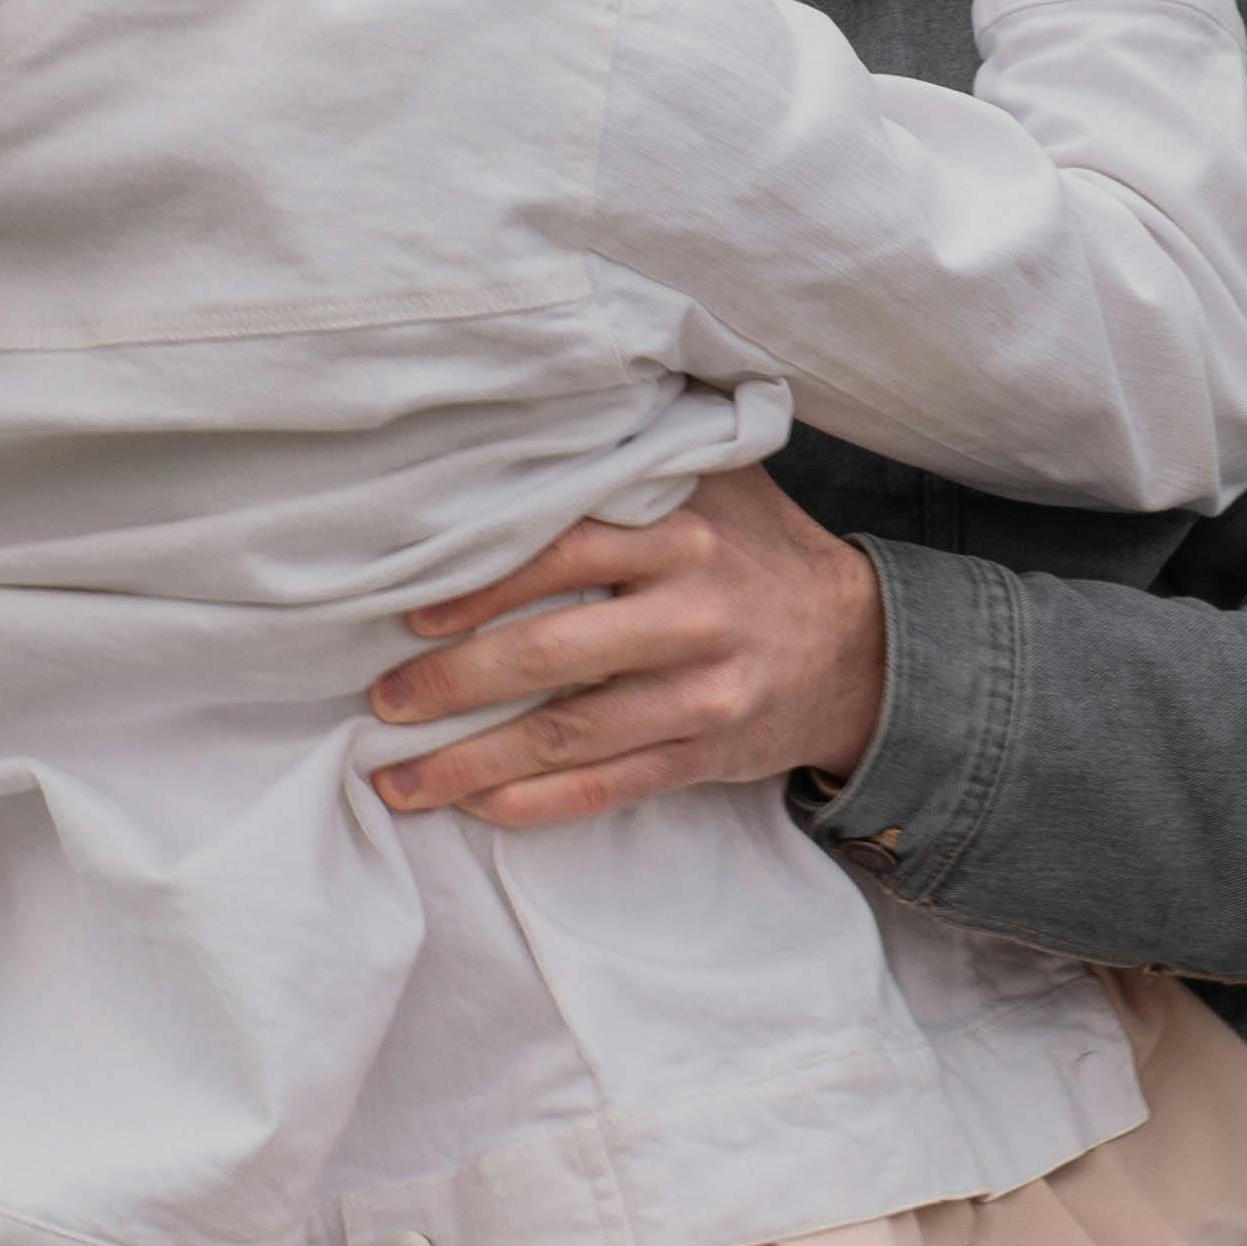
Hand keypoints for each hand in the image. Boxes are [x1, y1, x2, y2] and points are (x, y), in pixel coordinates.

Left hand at [366, 465, 886, 830]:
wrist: (861, 648)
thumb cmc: (758, 553)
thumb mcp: (713, 484)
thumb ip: (631, 463)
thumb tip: (512, 437)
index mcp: (681, 533)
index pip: (559, 553)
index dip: (478, 586)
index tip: (410, 614)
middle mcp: (693, 612)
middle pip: (553, 652)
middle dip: (454, 684)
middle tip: (385, 701)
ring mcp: (701, 692)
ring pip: (570, 735)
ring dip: (473, 764)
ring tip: (398, 781)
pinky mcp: (706, 753)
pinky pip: (609, 788)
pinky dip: (538, 805)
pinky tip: (479, 808)